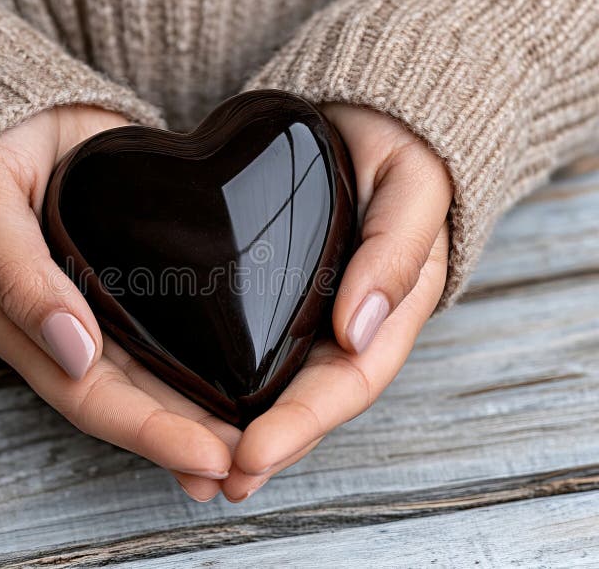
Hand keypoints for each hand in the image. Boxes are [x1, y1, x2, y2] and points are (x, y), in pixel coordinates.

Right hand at [0, 106, 238, 501]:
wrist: (21, 112)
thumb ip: (21, 275)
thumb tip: (76, 352)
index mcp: (28, 326)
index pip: (92, 398)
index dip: (149, 433)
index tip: (209, 458)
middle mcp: (72, 330)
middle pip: (134, 402)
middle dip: (189, 441)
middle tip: (248, 468)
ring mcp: (109, 307)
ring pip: (161, 376)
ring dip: (206, 417)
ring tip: (260, 447)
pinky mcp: (142, 279)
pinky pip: (180, 330)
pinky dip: (211, 363)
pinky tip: (252, 383)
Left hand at [222, 103, 451, 500]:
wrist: (364, 118)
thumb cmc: (397, 150)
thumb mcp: (411, 187)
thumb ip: (395, 251)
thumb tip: (359, 328)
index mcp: (388, 310)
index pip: (346, 382)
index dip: (302, 424)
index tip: (254, 454)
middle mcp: (346, 324)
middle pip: (307, 400)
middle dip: (265, 447)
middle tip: (217, 482)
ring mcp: (309, 314)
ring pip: (275, 384)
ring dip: (239, 430)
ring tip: (195, 467)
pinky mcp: (274, 296)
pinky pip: (248, 346)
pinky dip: (222, 381)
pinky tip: (187, 403)